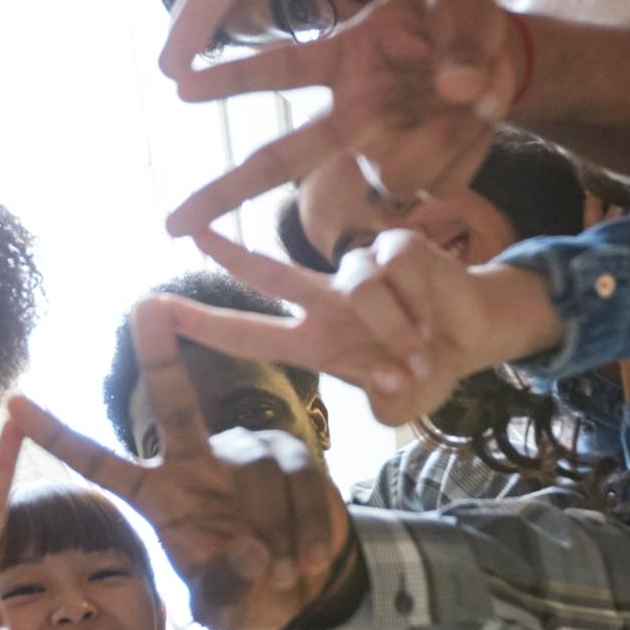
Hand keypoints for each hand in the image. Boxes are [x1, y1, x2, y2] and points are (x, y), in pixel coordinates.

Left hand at [9, 302, 347, 629]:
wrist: (304, 584)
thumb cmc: (244, 588)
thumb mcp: (222, 602)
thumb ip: (226, 588)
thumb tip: (253, 556)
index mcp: (158, 494)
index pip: (99, 462)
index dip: (58, 435)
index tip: (14, 404)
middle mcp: (195, 462)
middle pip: (175, 404)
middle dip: (161, 353)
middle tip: (148, 306)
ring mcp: (247, 454)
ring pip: (259, 474)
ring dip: (276, 533)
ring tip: (285, 576)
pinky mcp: (294, 456)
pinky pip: (301, 487)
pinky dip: (307, 532)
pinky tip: (308, 561)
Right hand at [164, 0, 530, 235]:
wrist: (505, 60)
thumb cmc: (463, 25)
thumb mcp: (467, 11)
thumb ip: (461, 44)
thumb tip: (456, 88)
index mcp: (346, 58)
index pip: (280, 68)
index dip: (233, 76)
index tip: (181, 84)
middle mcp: (350, 112)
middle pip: (279, 159)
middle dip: (224, 191)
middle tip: (171, 223)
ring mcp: (382, 150)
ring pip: (396, 175)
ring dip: (444, 137)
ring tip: (475, 94)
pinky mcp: (422, 179)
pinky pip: (442, 183)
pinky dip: (472, 151)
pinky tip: (479, 120)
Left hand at [178, 228, 562, 425]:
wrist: (473, 334)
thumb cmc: (424, 367)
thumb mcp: (404, 399)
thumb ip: (392, 400)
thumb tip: (389, 381)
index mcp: (312, 340)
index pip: (248, 330)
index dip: (204, 323)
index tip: (156, 310)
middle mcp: (325, 299)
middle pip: (267, 270)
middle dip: (228, 250)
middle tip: (192, 230)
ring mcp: (359, 269)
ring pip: (358, 288)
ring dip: (393, 326)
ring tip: (417, 351)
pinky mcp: (397, 246)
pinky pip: (396, 267)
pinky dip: (417, 299)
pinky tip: (432, 313)